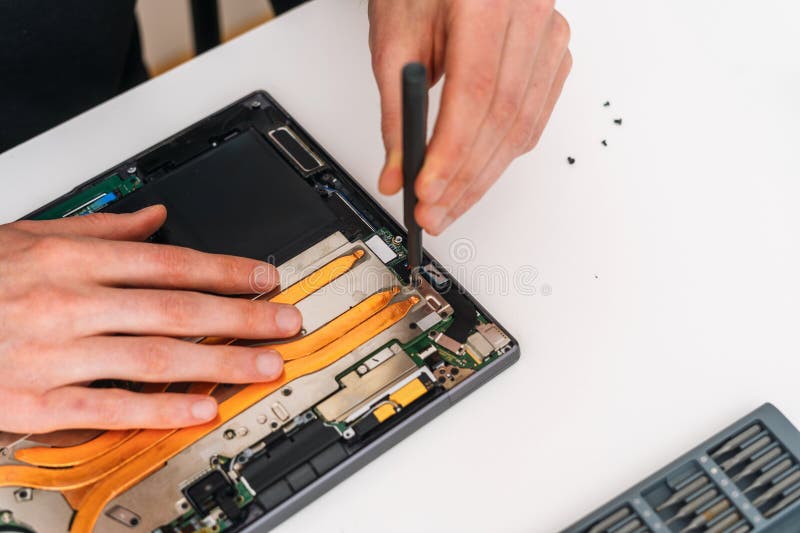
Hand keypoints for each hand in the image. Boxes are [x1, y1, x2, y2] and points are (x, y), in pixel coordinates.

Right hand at [0, 205, 301, 432]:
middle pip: (176, 309)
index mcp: (71, 259)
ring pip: (155, 357)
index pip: (169, 262)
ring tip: (264, 365)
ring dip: (219, 362)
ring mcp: (55, 353)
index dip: (226, 270)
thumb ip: (98, 228)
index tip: (265, 278)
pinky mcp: (37, 401)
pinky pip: (112, 406)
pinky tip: (202, 408)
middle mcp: (69, 303)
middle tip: (285, 322)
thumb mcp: (29, 235)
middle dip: (241, 316)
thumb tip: (152, 217)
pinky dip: (162, 409)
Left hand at [369, 0, 571, 233]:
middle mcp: (529, 14)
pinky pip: (535, 118)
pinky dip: (504, 154)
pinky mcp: (555, 52)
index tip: (426, 190)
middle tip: (432, 211)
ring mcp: (549, 34)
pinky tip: (479, 174)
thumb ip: (397, 110)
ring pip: (522, 126)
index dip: (451, 152)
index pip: (475, 95)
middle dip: (464, 177)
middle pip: (502, 118)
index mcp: (486, 2)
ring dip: (483, 175)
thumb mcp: (396, 37)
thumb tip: (397, 172)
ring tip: (450, 205)